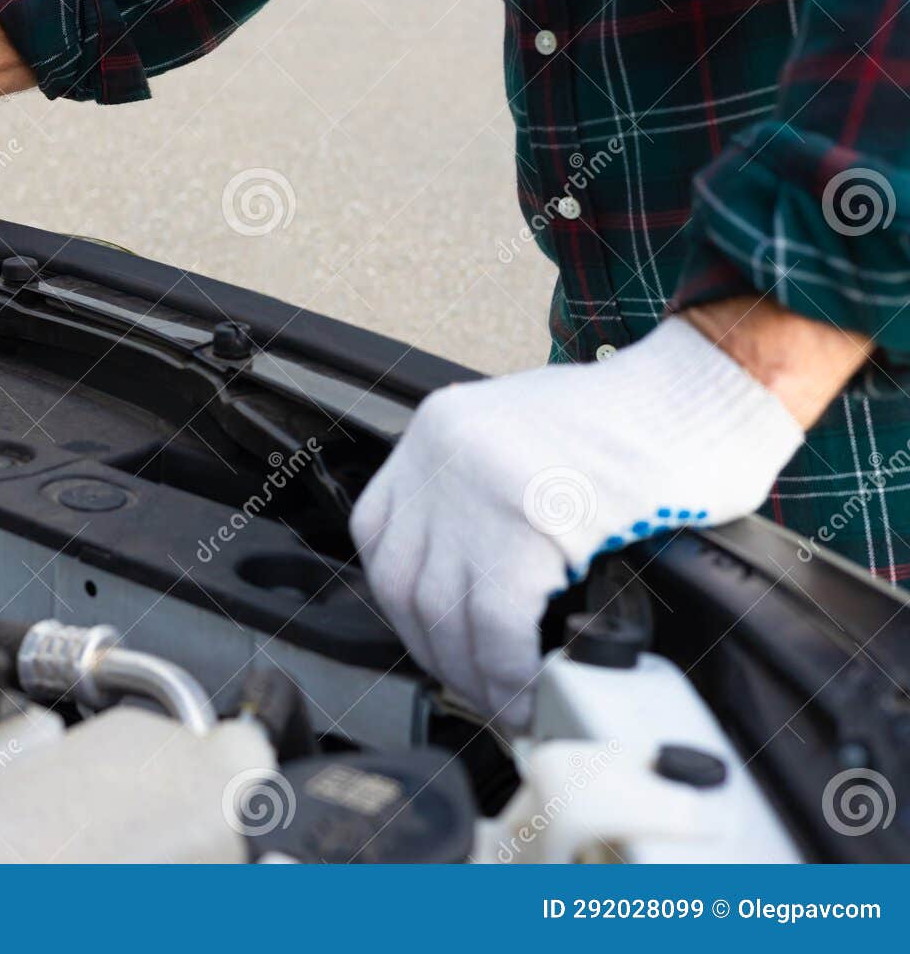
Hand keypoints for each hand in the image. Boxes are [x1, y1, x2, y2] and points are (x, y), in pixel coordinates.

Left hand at [350, 317, 803, 730]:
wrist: (712, 389)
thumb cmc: (641, 422)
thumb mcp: (530, 444)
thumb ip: (484, 502)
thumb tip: (473, 593)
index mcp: (440, 429)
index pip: (379, 535)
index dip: (405, 606)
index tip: (437, 643)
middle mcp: (444, 449)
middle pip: (403, 580)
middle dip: (438, 652)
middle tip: (480, 689)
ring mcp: (479, 480)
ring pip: (442, 610)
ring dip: (474, 674)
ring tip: (512, 703)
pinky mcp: (529, 516)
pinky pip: (496, 621)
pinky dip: (510, 672)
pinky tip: (534, 693)